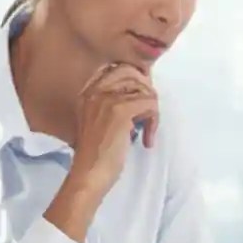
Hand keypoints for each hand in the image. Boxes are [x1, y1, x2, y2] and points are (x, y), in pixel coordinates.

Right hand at [68, 61, 159, 195]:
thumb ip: (112, 104)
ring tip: (147, 130)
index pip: (117, 68)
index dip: (135, 80)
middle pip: (132, 72)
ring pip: (144, 89)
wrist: (88, 175)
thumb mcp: (99, 122)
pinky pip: (150, 103)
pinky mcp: (120, 111)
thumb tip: (141, 92)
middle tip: (147, 113)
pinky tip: (147, 140)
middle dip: (146, 91)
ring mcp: (107, 99)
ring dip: (152, 109)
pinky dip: (154, 122)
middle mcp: (95, 91)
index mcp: (88, 92)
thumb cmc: (96, 155)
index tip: (140, 101)